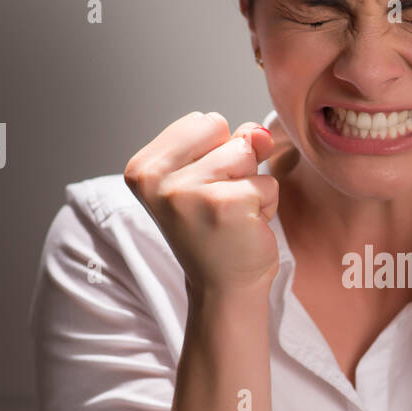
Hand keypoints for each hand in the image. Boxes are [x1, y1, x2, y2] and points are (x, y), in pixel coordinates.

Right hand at [124, 111, 280, 299]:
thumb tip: (259, 135)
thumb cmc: (217, 230)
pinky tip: (245, 228)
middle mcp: (157, 180)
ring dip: (252, 184)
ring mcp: (188, 193)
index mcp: (144, 169)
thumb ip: (235, 141)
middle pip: (221, 129)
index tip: (204, 189)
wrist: (223, 289)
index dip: (215, 152)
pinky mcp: (224, 206)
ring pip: (246, 153)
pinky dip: (266, 204)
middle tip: (220, 203)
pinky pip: (267, 183)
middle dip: (234, 162)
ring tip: (234, 214)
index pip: (201, 121)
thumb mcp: (216, 175)